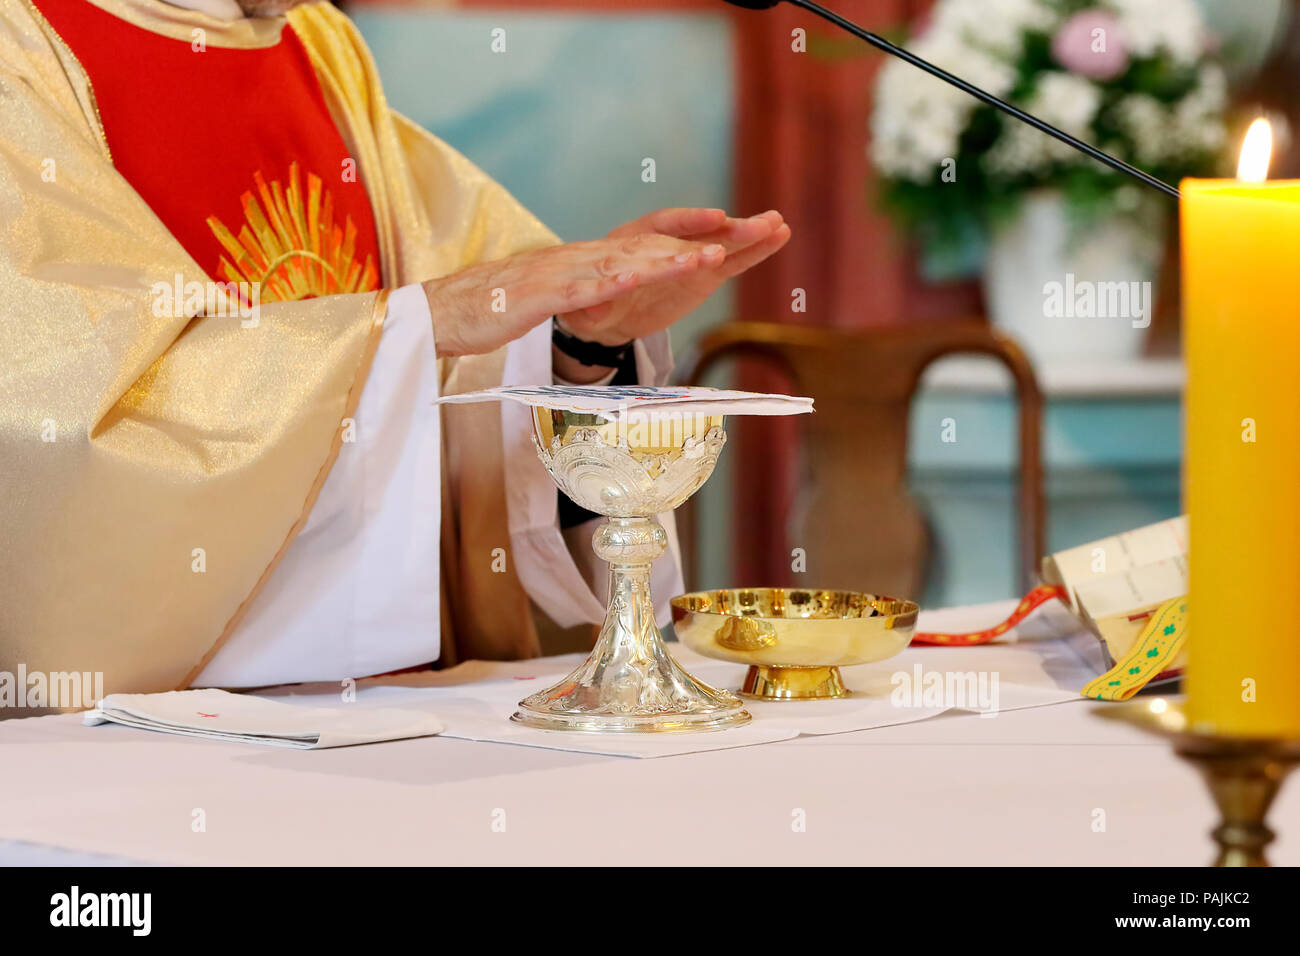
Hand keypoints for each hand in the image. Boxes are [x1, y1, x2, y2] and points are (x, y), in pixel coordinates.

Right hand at [421, 233, 727, 357]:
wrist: (438, 312)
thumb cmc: (486, 310)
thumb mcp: (543, 301)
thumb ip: (573, 294)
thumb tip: (594, 296)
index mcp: (577, 263)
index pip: (637, 248)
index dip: (679, 241)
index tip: (719, 236)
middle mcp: (572, 259)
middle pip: (640, 248)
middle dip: (688, 243)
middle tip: (734, 234)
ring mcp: (556, 273)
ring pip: (620, 263)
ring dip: (665, 260)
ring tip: (707, 257)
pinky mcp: (536, 294)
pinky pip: (583, 287)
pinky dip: (615, 282)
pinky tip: (643, 279)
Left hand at [556, 207, 790, 345]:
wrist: (606, 312)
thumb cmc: (590, 304)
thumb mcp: (587, 309)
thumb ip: (594, 307)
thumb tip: (592, 307)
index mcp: (636, 239)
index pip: (665, 226)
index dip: (691, 222)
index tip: (715, 219)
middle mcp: (668, 242)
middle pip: (700, 234)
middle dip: (728, 230)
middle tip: (756, 227)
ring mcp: (689, 257)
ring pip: (722, 242)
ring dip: (751, 234)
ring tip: (779, 225)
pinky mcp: (705, 274)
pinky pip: (734, 261)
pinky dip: (756, 250)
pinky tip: (781, 236)